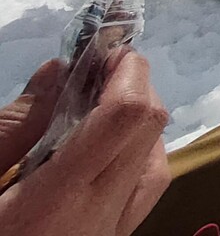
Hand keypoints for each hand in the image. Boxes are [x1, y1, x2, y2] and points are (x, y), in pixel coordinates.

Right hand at [0, 49, 170, 235]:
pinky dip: (138, 155)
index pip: (127, 118)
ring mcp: (112, 235)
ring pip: (158, 161)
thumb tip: (58, 71)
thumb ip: (13, 126)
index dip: (128, 72)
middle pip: (150, 131)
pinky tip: (107, 148)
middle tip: (100, 70)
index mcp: (56, 201)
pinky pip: (146, 191)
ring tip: (100, 107)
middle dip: (135, 86)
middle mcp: (98, 219)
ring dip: (140, 121)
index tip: (109, 49)